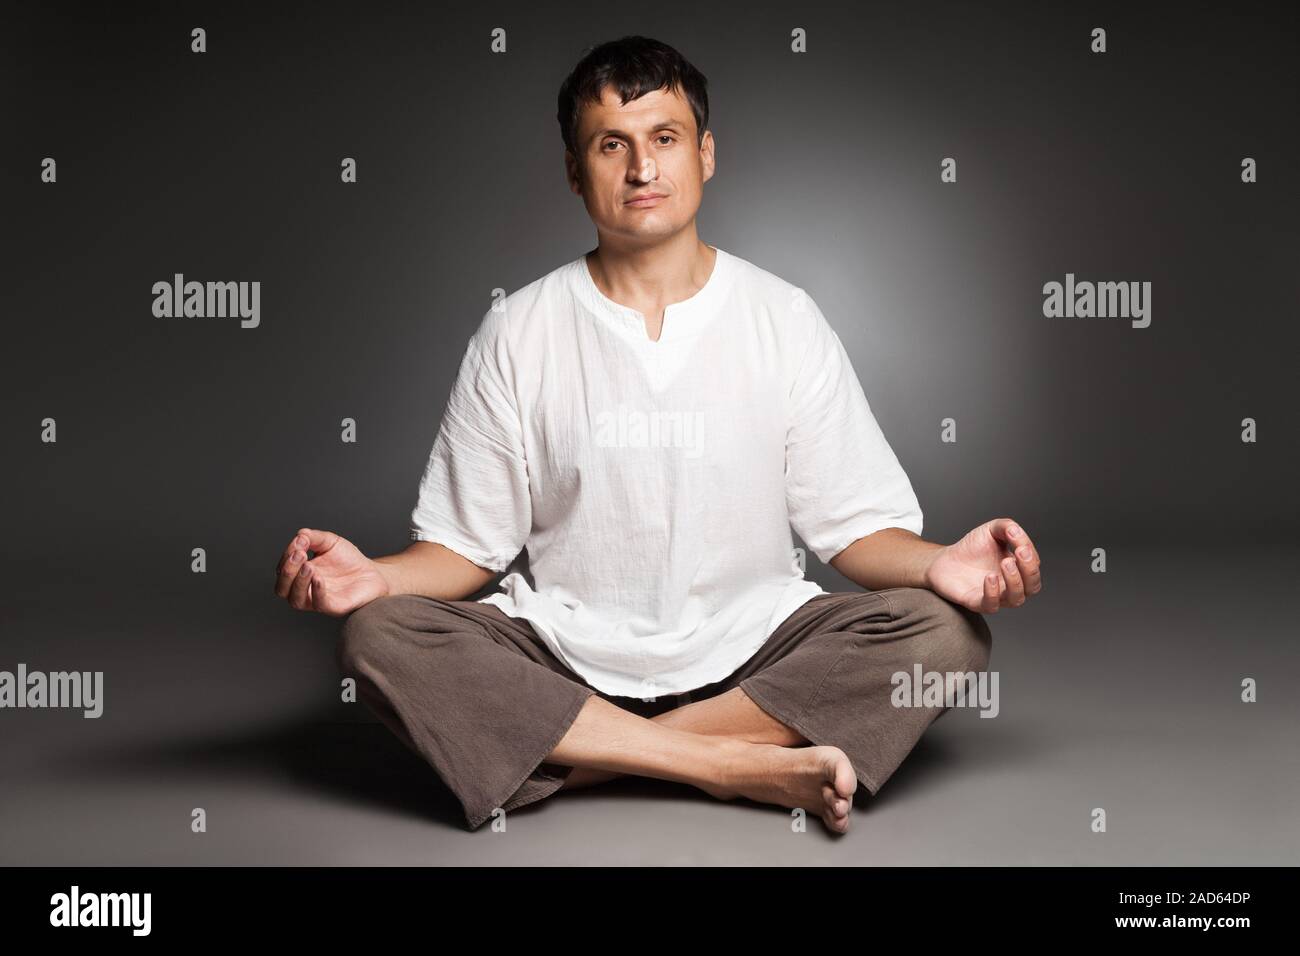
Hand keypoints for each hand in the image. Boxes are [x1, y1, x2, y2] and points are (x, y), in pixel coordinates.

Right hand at [273, 527, 389, 616]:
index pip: (283, 569)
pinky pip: (320, 604)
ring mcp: (318, 600)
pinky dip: (317, 591)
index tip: (299, 542)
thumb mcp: (329, 542)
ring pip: (296, 600)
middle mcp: (305, 590)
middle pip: (282, 588)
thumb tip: (300, 535)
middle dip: (288, 570)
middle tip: (300, 554)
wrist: (372, 572)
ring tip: (309, 566)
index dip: (287, 555)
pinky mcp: (334, 607)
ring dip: (299, 582)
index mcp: (299, 575)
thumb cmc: (348, 560)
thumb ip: (314, 537)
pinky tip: (318, 577)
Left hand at [921, 517, 1041, 612]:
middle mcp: (1010, 585)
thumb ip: (1007, 526)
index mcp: (1018, 569)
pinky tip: (989, 577)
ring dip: (1015, 581)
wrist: (944, 560)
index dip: (1030, 555)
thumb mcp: (991, 530)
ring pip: (1016, 599)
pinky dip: (993, 592)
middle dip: (1030, 570)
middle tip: (1020, 552)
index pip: (1034, 566)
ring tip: (1005, 563)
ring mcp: (995, 596)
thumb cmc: (971, 548)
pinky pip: (991, 605)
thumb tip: (1017, 532)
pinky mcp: (977, 602)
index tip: (1018, 541)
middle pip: (1032, 587)